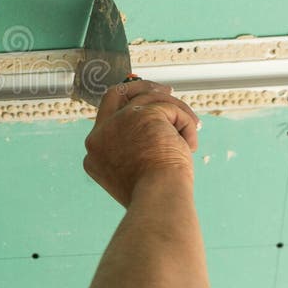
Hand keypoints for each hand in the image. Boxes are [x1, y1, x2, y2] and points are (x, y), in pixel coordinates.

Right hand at [82, 79, 200, 208]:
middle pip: (117, 94)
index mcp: (94, 153)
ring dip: (176, 112)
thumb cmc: (154, 195)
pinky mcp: (142, 114)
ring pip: (150, 99)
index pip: (108, 119)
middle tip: (165, 92)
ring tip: (193, 131)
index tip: (149, 108)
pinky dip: (186, 125)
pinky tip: (191, 146)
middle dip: (142, 89)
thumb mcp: (135, 172)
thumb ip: (136, 149)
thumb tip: (162, 127)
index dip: (129, 110)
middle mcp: (100, 134)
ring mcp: (119, 121)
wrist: (158, 199)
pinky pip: (170, 109)